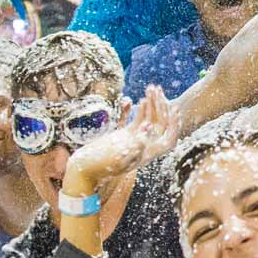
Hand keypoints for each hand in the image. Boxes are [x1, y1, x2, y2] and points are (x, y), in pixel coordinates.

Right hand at [63, 86, 177, 198]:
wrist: (83, 169)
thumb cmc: (100, 166)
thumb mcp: (118, 157)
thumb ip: (135, 144)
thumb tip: (148, 127)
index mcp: (147, 155)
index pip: (168, 140)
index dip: (174, 125)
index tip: (174, 108)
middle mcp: (144, 148)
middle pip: (160, 127)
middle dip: (162, 108)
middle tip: (160, 92)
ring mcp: (134, 141)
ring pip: (148, 121)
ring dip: (151, 105)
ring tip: (150, 89)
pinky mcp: (124, 136)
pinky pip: (136, 121)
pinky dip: (139, 111)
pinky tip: (139, 99)